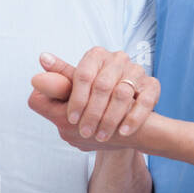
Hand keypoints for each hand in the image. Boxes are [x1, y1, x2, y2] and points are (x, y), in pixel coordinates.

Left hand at [28, 50, 157, 148]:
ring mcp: (137, 71)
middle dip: (92, 113)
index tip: (71, 119)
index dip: (75, 98)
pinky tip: (122, 133)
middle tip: (84, 132)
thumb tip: (41, 66)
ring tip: (101, 136)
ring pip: (122, 94)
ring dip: (110, 119)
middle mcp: (117, 58)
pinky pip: (144, 101)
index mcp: (95, 56)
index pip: (82, 75)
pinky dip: (133, 119)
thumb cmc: (98, 102)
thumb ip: (60, 82)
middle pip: (102, 86)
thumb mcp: (76, 94)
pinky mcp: (152, 85)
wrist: (130, 118)